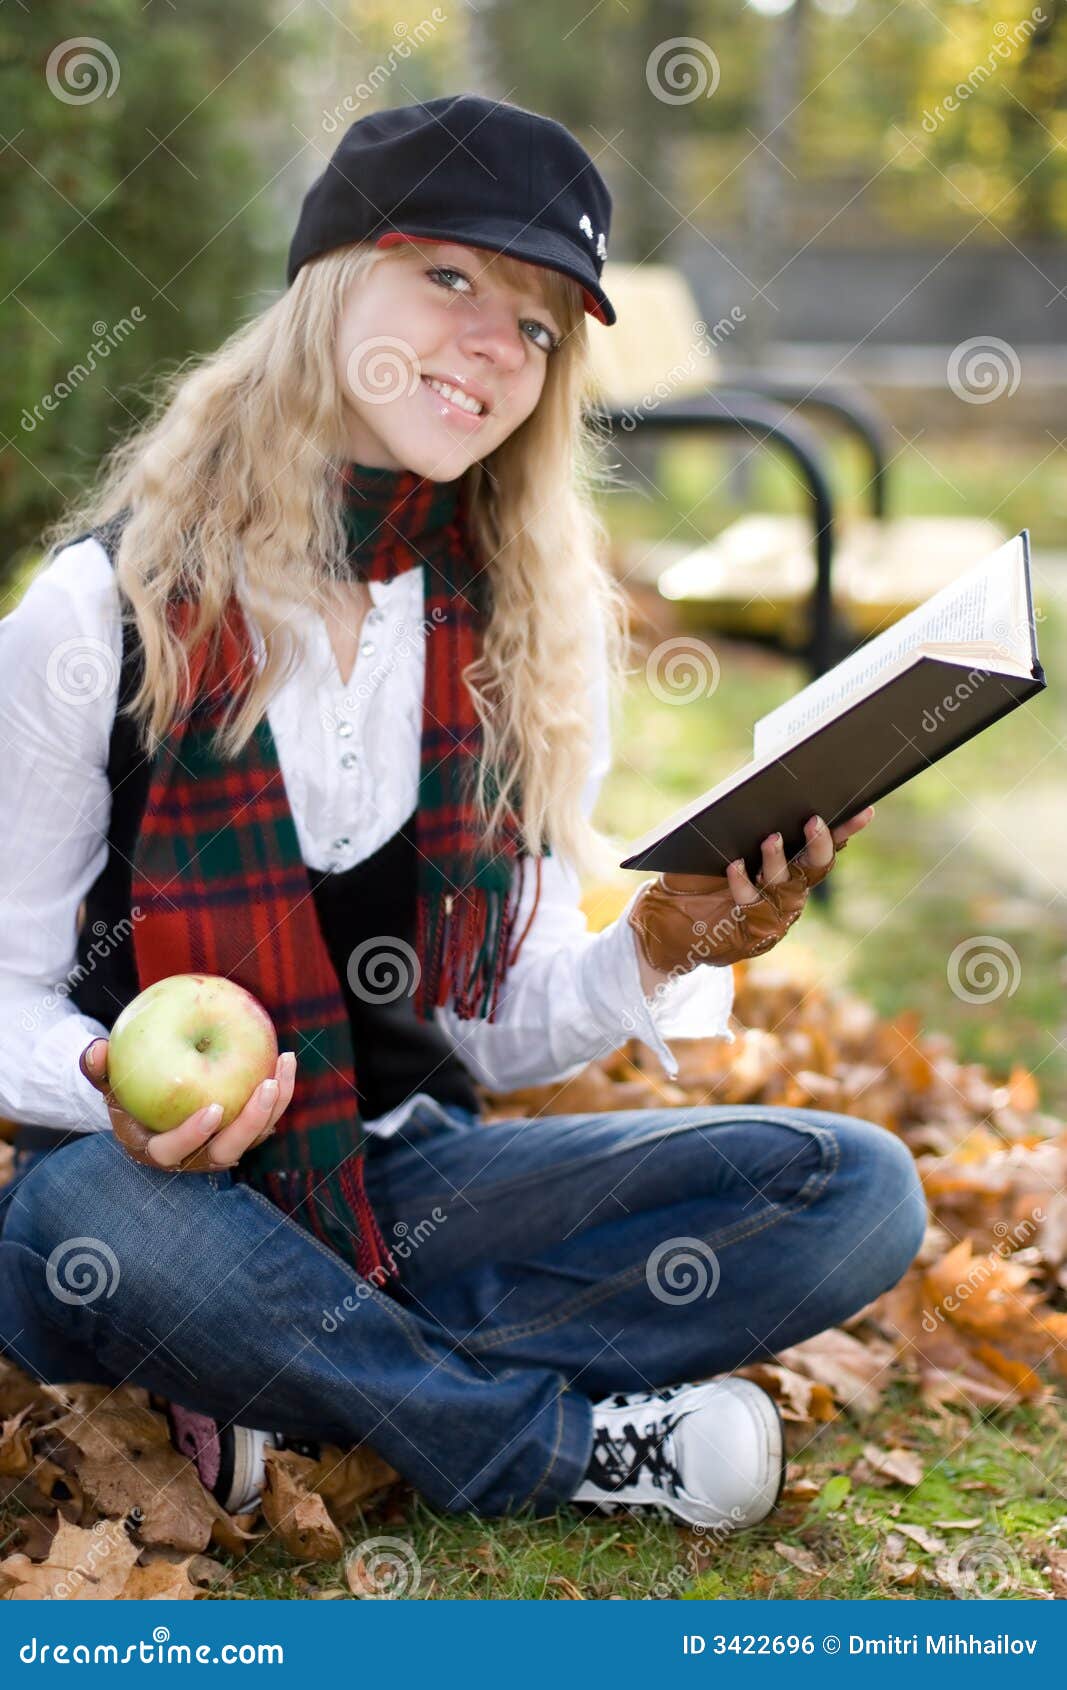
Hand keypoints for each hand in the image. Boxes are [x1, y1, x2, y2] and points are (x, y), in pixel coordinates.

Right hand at [78, 1037, 297, 1171]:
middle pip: (227, 1151)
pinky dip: (280, 1093)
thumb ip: (99, 1070)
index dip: (194, 1135)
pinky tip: (284, 1059)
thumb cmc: (128, 1093)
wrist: (153, 1105)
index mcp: (157, 1150)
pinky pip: (267, 1117)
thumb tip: (96, 1050)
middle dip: (250, 1123)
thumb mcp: (109, 1083)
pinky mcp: (243, 1134)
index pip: (174, 1152)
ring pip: (254, 1136)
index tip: (213, 1110)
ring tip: (282, 1064)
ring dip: (274, 1105)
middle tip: (265, 1087)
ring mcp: (221, 1148)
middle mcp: (194, 1156)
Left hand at [629, 806, 874, 977]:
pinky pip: (752, 906)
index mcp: (792, 865)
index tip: (864, 807)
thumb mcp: (719, 837)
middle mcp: (791, 891)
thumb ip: (743, 817)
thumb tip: (761, 782)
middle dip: (818, 843)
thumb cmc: (697, 872)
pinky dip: (743, 885)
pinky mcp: (751, 934)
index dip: (848, 828)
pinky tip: (733, 866)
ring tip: (770, 838)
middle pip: (816, 866)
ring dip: (778, 861)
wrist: (668, 921)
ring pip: (787, 886)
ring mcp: (775, 915)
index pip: (826, 844)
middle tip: (813, 819)